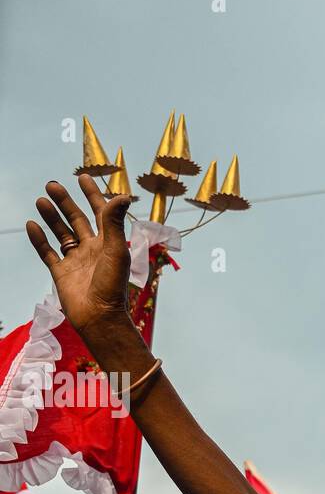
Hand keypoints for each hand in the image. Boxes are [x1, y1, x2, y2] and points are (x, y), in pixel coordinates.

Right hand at [26, 177, 133, 339]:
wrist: (98, 317)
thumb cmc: (112, 285)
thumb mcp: (115, 250)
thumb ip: (114, 223)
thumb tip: (123, 195)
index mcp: (108, 243)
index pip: (100, 213)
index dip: (93, 195)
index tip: (83, 177)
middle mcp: (92, 249)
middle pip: (76, 219)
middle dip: (65, 202)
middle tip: (52, 185)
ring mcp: (75, 261)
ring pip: (61, 233)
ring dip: (51, 217)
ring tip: (41, 200)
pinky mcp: (61, 273)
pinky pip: (48, 252)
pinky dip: (39, 239)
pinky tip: (31, 224)